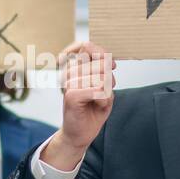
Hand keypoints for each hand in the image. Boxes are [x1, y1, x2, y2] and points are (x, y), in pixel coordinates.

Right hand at [41, 41, 115, 171]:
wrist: (81, 133)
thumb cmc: (93, 108)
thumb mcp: (104, 84)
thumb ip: (105, 68)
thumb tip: (110, 62)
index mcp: (74, 66)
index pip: (87, 45)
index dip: (103, 54)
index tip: (111, 66)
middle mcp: (69, 72)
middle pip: (101, 63)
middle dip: (110, 79)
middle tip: (102, 93)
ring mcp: (68, 83)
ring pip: (102, 78)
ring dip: (107, 92)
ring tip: (97, 100)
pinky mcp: (71, 95)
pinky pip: (99, 90)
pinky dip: (103, 99)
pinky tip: (96, 105)